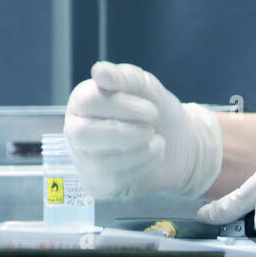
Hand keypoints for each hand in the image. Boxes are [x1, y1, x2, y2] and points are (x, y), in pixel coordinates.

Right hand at [63, 62, 222, 198]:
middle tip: (151, 130)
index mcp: (82, 102)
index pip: (88, 102)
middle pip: (84, 134)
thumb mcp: (144, 86)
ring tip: (158, 142)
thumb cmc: (155, 110)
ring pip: (99, 161)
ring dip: (138, 151)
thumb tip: (98, 72)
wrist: (179, 143)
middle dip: (124, 133)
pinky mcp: (98, 185)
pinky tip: (153, 157)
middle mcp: (76, 131)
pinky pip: (113, 181)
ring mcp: (84, 160)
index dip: (122, 106)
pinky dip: (141, 168)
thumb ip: (123, 78)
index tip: (152, 110)